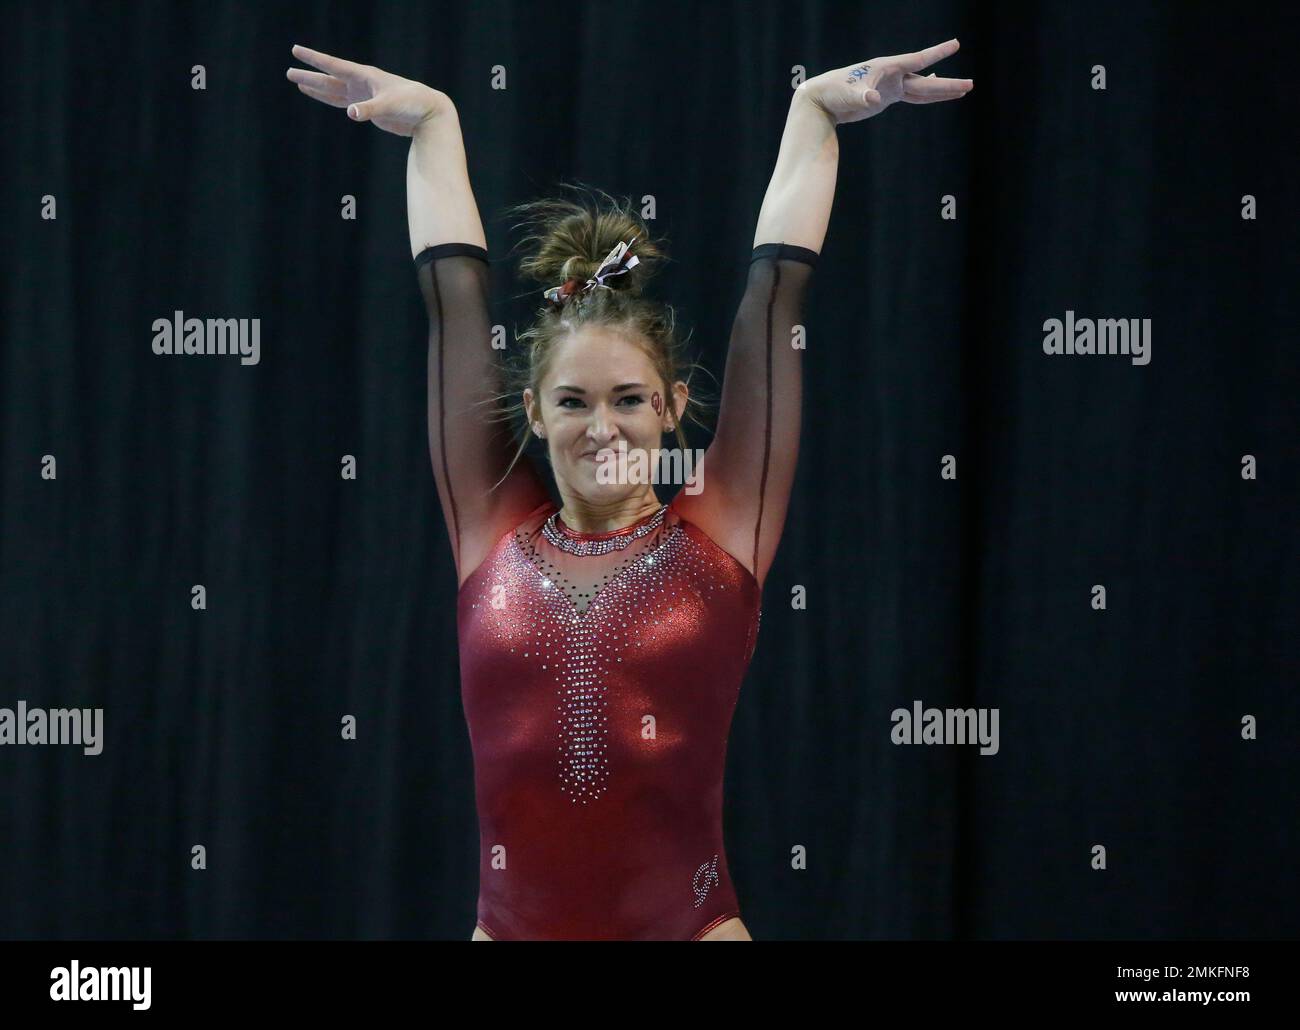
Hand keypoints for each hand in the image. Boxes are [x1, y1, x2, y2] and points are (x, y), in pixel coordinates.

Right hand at [286, 44, 449, 136]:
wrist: (427, 111)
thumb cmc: (411, 103)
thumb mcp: (390, 105)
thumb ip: (370, 109)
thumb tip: (350, 113)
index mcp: (364, 76)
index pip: (333, 66)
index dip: (314, 59)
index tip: (295, 50)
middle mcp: (361, 83)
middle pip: (329, 79)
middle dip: (309, 76)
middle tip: (288, 72)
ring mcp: (364, 95)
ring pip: (334, 91)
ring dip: (316, 88)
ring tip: (298, 82)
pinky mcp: (369, 108)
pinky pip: (344, 103)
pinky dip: (330, 100)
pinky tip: (320, 96)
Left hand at [797, 38, 971, 124]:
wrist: (821, 100)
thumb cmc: (833, 93)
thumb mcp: (849, 95)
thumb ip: (863, 96)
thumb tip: (873, 99)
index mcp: (886, 68)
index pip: (917, 60)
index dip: (936, 54)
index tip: (955, 45)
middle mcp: (892, 75)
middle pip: (926, 81)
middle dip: (948, 84)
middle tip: (970, 85)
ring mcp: (891, 86)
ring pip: (922, 89)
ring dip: (941, 91)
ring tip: (963, 90)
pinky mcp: (886, 97)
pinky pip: (911, 96)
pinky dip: (924, 94)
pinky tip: (934, 88)